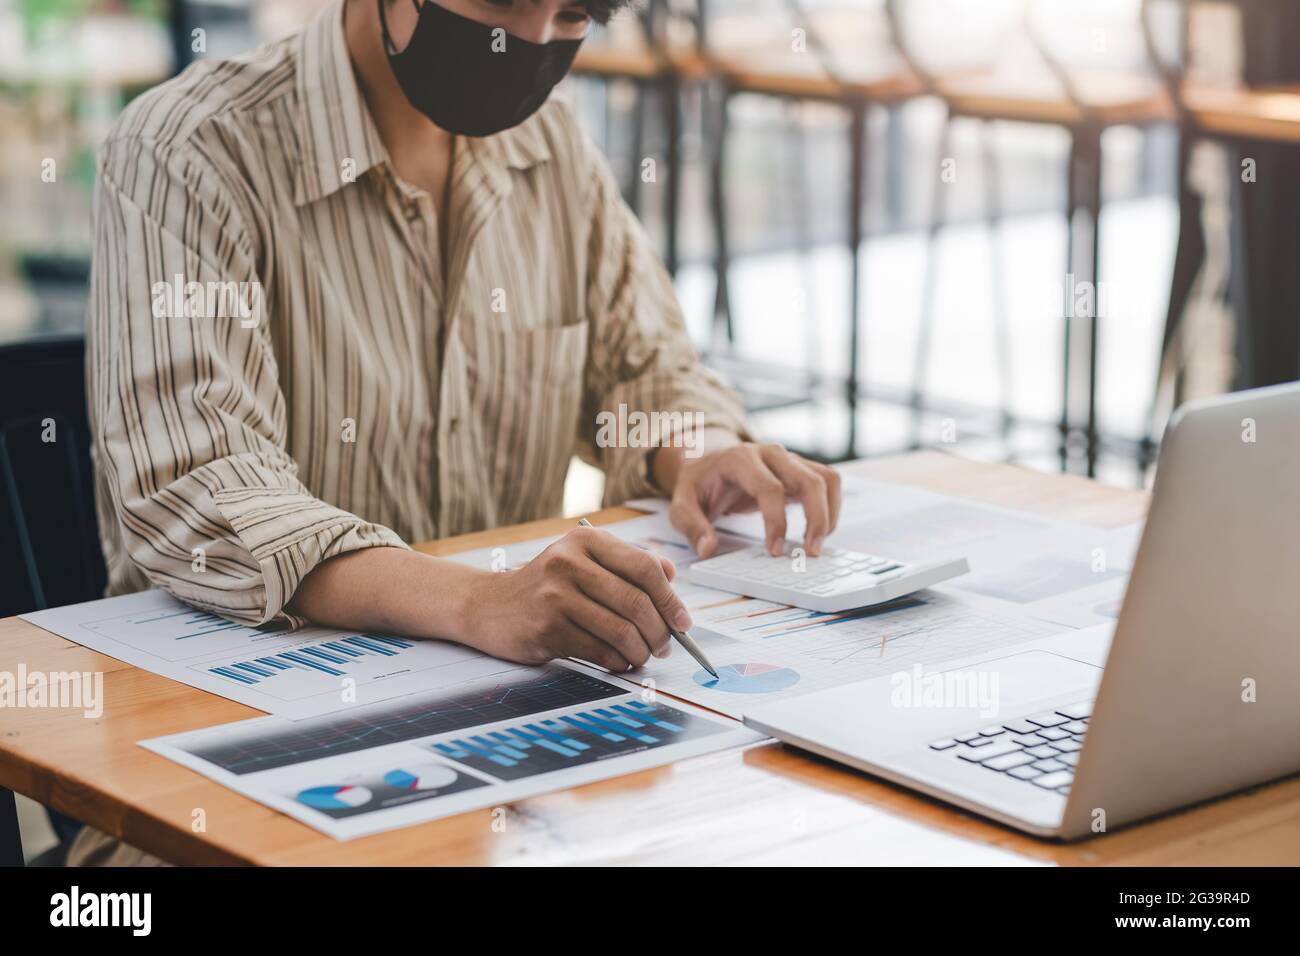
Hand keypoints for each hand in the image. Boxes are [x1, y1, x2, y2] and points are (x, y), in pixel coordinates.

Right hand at [459, 525, 691, 671]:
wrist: (488, 605)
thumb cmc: (547, 584)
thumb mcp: (584, 560)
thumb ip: (628, 562)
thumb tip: (671, 575)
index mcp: (586, 541)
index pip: (645, 568)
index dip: (671, 599)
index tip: (683, 622)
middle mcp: (569, 563)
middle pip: (637, 603)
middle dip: (660, 631)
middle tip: (666, 646)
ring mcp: (555, 597)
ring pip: (621, 631)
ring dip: (641, 651)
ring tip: (643, 655)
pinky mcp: (546, 629)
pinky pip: (599, 651)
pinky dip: (617, 661)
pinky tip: (619, 661)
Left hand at [665, 442, 840, 558]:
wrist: (707, 462)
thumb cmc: (698, 485)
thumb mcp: (682, 505)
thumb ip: (692, 527)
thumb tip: (708, 549)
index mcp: (740, 459)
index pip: (770, 488)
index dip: (777, 521)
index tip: (776, 550)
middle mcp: (770, 453)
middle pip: (808, 480)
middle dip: (816, 518)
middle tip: (810, 552)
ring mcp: (789, 459)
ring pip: (825, 479)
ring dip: (829, 513)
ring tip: (817, 544)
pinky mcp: (800, 468)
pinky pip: (828, 482)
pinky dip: (831, 507)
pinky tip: (819, 531)